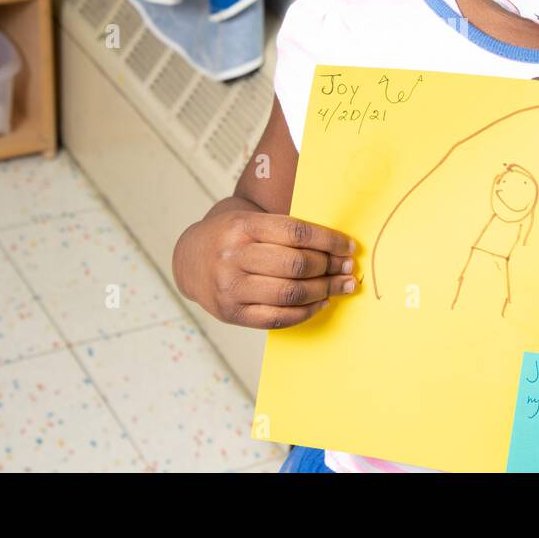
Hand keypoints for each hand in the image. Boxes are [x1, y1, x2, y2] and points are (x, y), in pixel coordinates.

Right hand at [173, 210, 357, 328]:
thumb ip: (286, 231)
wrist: (190, 260)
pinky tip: (320, 303)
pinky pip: (278, 317)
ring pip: (290, 293)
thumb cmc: (232, 237)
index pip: (296, 233)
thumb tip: (337, 246)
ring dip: (324, 291)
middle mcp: (233, 256)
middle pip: (296, 264)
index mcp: (242, 226)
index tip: (349, 247)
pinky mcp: (231, 313)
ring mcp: (230, 287)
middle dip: (329, 267)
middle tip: (347, 268)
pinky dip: (305, 312)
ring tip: (340, 286)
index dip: (329, 241)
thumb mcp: (250, 220)